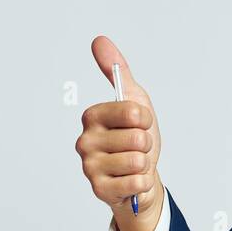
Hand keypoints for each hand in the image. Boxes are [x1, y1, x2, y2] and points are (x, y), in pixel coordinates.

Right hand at [76, 35, 164, 230]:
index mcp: (93, 116)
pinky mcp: (99, 190)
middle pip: (137, 138)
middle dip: (147, 144)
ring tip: (134, 163)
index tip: (141, 122)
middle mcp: (85, 141)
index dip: (145, 119)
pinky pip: (136, 182)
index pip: (132, 112)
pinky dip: (142, 182)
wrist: (140, 176)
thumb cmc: (136, 138)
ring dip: (144, 163)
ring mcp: (89, 167)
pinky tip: (133, 180)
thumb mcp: (135, 101)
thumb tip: (99, 40)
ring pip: (138, 160)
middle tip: (137, 147)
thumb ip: (118, 71)